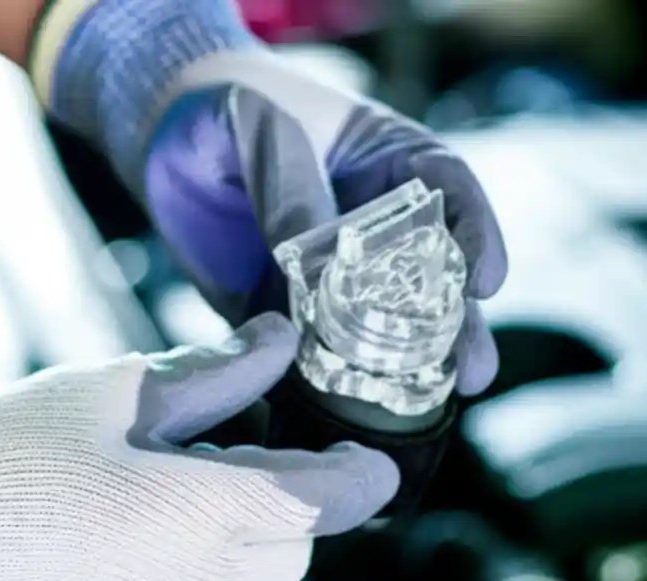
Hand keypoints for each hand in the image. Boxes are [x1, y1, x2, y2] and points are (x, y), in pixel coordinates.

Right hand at [0, 313, 398, 580]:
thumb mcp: (103, 393)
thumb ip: (210, 373)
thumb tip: (278, 341)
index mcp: (206, 516)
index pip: (336, 500)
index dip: (356, 469)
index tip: (351, 448)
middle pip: (293, 548)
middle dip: (280, 501)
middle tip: (218, 454)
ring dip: (230, 546)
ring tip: (150, 499)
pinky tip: (117, 548)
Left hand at [143, 63, 508, 395]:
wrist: (160, 143)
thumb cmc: (224, 106)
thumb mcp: (256, 126)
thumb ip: (286, 182)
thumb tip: (309, 253)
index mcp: (388, 164)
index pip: (449, 194)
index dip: (476, 234)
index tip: (486, 279)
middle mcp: (373, 228)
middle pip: (432, 277)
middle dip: (459, 325)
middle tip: (473, 370)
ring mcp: (331, 279)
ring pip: (382, 327)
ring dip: (409, 366)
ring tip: (434, 398)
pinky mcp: (283, 316)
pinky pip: (312, 354)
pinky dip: (330, 383)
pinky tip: (349, 408)